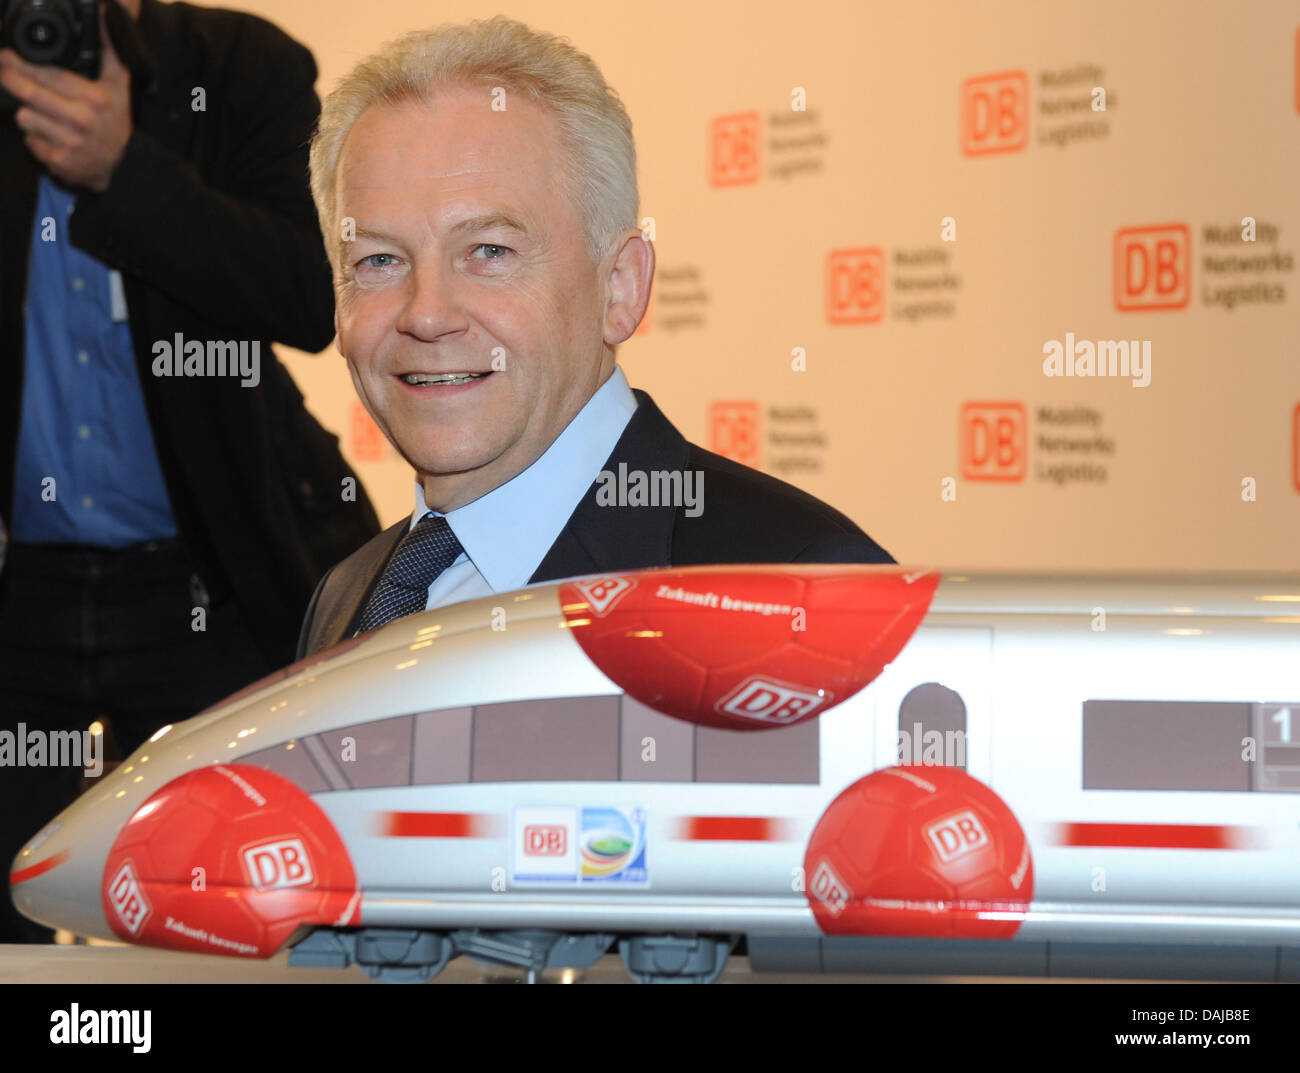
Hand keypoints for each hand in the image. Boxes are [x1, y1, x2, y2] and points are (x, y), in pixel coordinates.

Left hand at [0, 9, 130, 191]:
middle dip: (11, 80)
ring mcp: (71, 143)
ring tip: (42, 112)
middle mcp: (82, 120)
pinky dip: (35, 138)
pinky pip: (31, 142)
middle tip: (3, 70)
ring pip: (26, 118)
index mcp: (95, 98)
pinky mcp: (61, 161)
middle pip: (30, 94)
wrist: (123, 165)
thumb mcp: (118, 82)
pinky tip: (50, 135)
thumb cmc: (116, 119)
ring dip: (27, 113)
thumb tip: (109, 11)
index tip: (6, 55)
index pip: (47, 75)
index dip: (21, 63)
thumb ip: (109, 47)